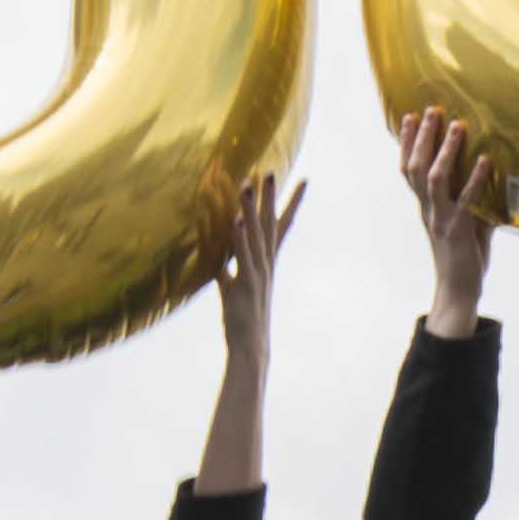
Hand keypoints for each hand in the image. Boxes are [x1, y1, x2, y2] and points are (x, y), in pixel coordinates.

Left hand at [211, 173, 303, 353]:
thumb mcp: (235, 289)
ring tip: (249, 185)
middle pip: (270, 224)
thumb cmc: (243, 320)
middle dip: (271, 198)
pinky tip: (235, 220)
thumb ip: (226, 270)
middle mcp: (266, 265)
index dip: (291, 203)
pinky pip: (241, 257)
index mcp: (266, 264)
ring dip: (251, 210)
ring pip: (255, 235)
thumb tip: (216, 259)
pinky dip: (239, 238)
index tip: (302, 181)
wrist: (251, 348)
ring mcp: (257, 274)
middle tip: (270, 171)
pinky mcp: (245, 285)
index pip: (281, 227)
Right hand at [397, 107, 511, 323]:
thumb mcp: (470, 223)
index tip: (410, 117)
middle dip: (422, 138)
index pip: (409, 169)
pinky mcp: (458, 230)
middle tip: (430, 110)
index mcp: (426, 206)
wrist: (459, 290)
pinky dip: (475, 179)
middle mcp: (429, 209)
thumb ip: (478, 200)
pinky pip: (466, 200)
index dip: (408, 143)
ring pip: (435, 179)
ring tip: (456, 126)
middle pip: (416, 168)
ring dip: (444, 151)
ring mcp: (442, 218)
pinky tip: (485, 160)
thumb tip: (498, 178)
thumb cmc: (465, 256)